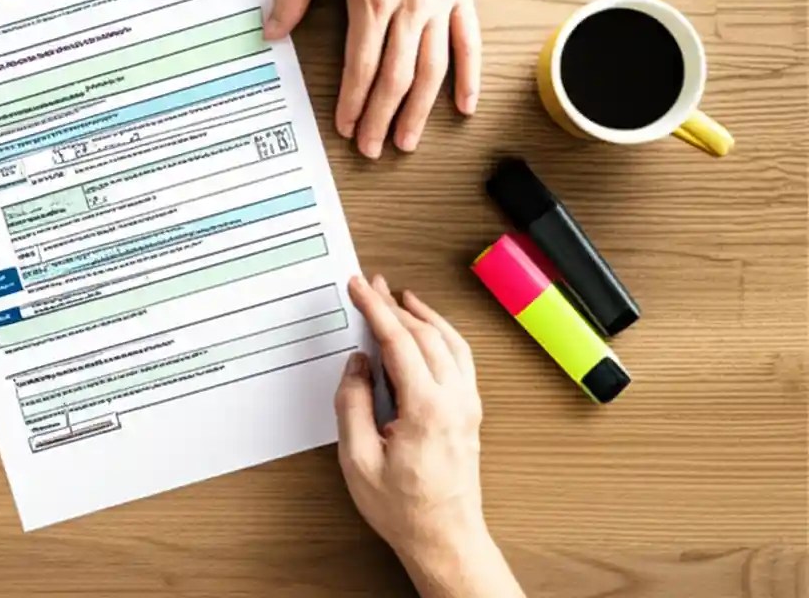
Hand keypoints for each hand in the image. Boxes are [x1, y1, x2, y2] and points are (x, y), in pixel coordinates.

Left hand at [266, 0, 480, 156]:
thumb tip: (273, 29)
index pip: (362, 66)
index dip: (354, 104)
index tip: (347, 127)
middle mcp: (412, 5)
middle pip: (398, 78)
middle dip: (383, 118)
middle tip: (374, 148)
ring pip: (434, 70)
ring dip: (421, 110)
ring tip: (409, 140)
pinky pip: (469, 40)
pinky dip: (470, 76)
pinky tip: (465, 105)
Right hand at [336, 274, 485, 561]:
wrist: (445, 538)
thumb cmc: (405, 508)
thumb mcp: (359, 459)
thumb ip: (353, 405)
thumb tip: (356, 366)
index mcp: (427, 408)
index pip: (399, 341)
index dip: (376, 309)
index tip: (360, 287)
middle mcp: (454, 400)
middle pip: (426, 334)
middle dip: (395, 305)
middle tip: (371, 286)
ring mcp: (468, 406)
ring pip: (451, 342)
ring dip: (424, 315)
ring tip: (401, 298)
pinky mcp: (470, 413)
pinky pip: (461, 360)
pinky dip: (443, 335)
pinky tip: (429, 333)